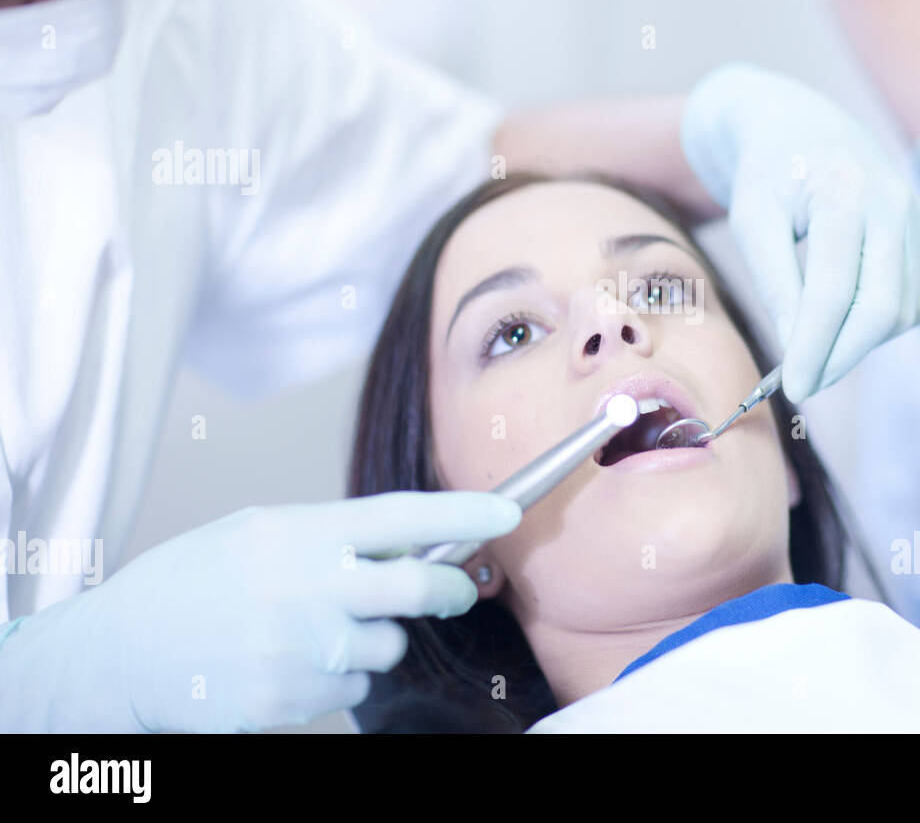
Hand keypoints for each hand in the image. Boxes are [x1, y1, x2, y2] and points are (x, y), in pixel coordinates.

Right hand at [0, 491, 518, 731]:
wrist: (119, 654)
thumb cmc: (193, 582)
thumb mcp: (257, 532)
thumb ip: (331, 537)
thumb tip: (411, 545)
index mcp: (298, 533)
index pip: (401, 515)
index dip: (463, 513)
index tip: (507, 511)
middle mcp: (306, 587)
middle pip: (418, 586)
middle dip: (451, 588)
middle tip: (459, 588)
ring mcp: (300, 648)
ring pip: (388, 649)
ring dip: (372, 642)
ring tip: (312, 632)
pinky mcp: (290, 700)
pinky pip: (351, 691)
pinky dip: (335, 681)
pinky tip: (286, 665)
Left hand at [680, 62, 919, 402]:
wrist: (805, 128)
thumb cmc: (769, 176)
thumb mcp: (752, 220)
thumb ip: (774, 281)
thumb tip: (795, 347)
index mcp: (844, 193)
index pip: (834, 290)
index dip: (814, 346)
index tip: (793, 388)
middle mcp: (894, 205)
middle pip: (880, 308)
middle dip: (842, 357)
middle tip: (805, 384)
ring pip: (902, 313)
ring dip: (860, 342)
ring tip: (817, 338)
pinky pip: (917, 304)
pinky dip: (882, 325)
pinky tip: (847, 315)